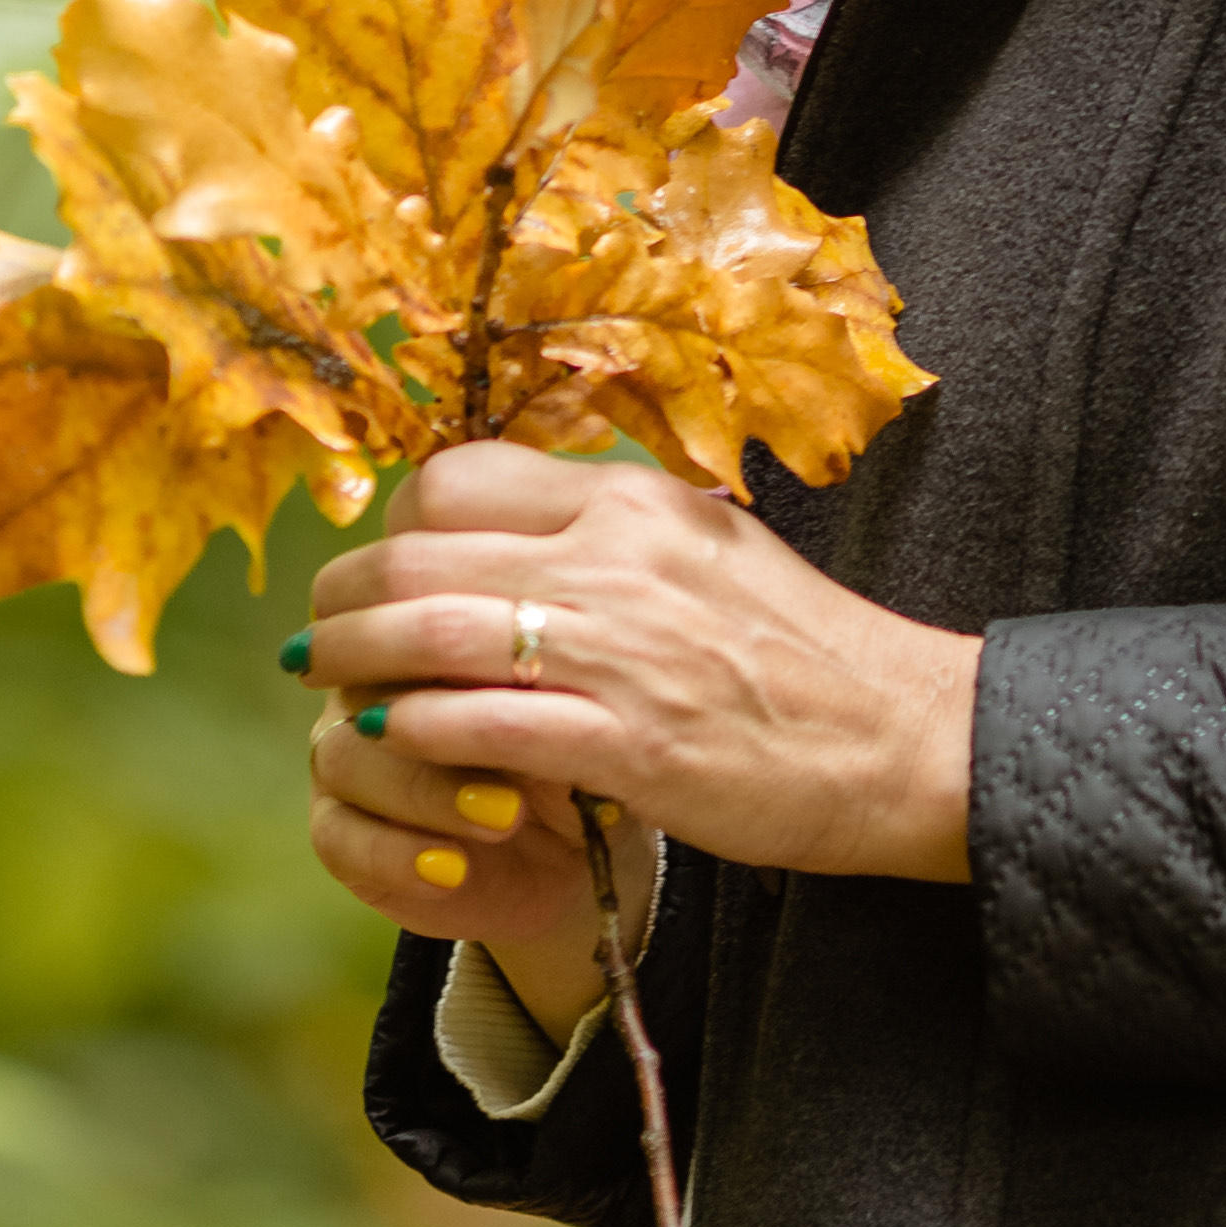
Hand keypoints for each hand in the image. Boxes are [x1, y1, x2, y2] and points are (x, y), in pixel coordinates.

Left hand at [294, 445, 976, 1022]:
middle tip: (318, 631)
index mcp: (633, 504)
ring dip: (354, 660)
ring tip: (328, 682)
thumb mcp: (710, 553)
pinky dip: (416, 730)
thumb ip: (614, 539)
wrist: (907, 741)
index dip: (394, 526)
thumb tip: (520, 532)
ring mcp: (617, 651)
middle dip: (345, 595)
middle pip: (418, 553)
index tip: (382, 565)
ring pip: (427, 633)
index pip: (458, 480)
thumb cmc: (809, 657)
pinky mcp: (625, 745)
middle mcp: (615, 559)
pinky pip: (476, 724)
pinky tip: (396, 739)